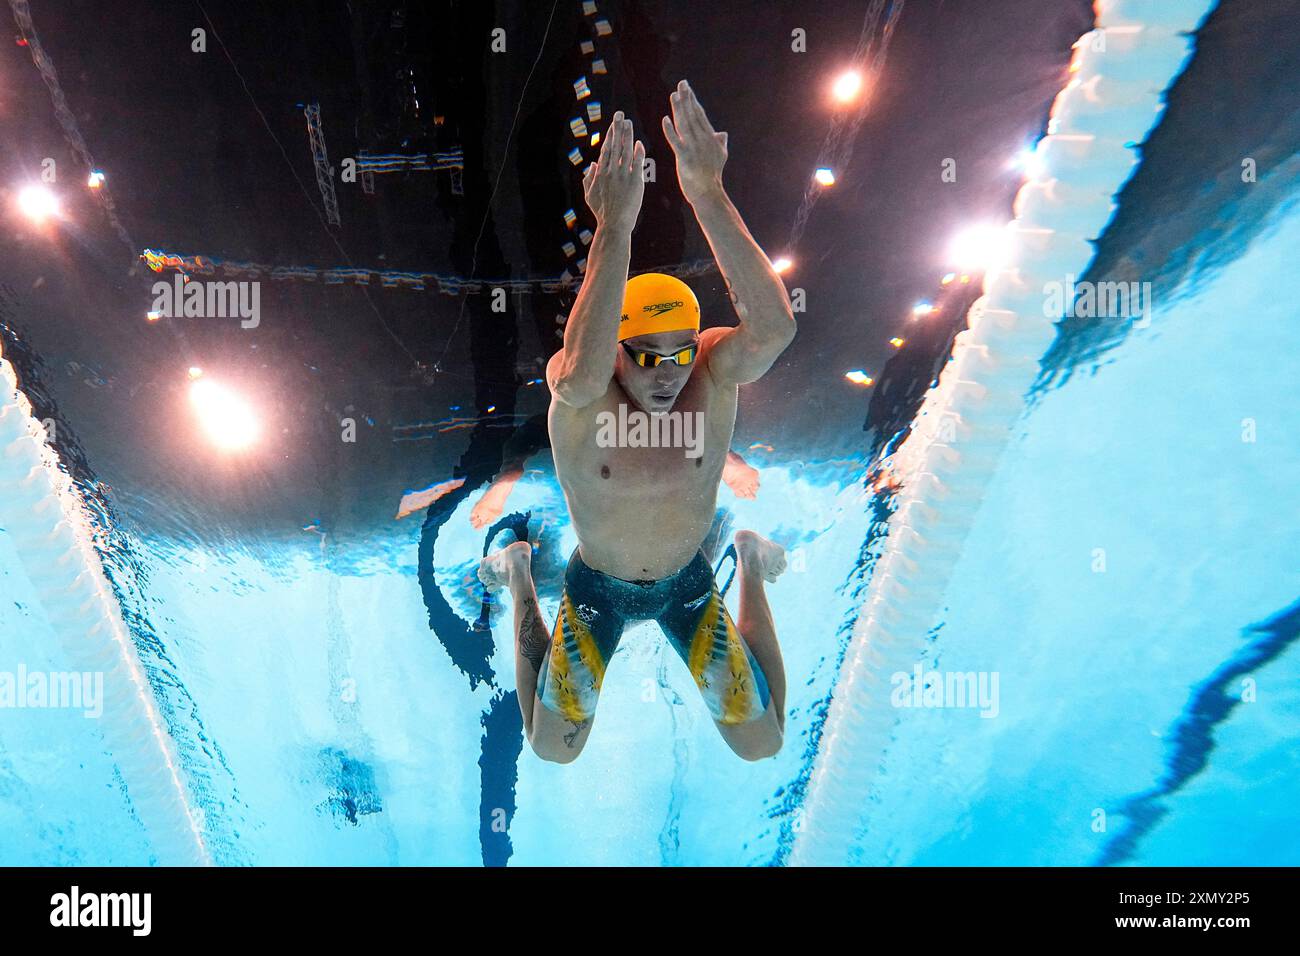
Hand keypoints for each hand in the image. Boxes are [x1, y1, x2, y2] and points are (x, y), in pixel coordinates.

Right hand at [583, 111, 645, 232]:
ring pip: (626, 151)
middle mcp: (611, 172)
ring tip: (629, 123)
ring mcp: (623, 176)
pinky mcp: (635, 182)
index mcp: (600, 173)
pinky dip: (638, 153)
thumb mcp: (589, 196)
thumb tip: (591, 165)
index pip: (606, 150)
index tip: (612, 125)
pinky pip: (637, 163)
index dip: (610, 136)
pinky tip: (639, 143)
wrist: (614, 225)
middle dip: (617, 129)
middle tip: (620, 115)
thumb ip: (588, 179)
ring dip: (628, 136)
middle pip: (615, 146)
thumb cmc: (602, 213)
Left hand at [662, 80, 726, 203]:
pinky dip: (670, 130)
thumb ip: (720, 143)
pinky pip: (676, 141)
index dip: (693, 101)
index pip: (700, 115)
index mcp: (710, 138)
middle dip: (687, 99)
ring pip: (685, 125)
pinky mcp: (685, 158)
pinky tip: (665, 119)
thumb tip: (723, 133)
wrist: (709, 192)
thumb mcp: (721, 156)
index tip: (687, 89)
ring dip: (679, 109)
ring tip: (674, 95)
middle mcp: (702, 140)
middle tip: (681, 84)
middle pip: (693, 115)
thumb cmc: (713, 175)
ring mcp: (694, 148)